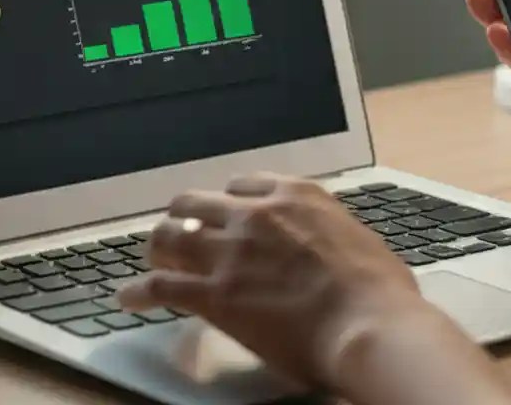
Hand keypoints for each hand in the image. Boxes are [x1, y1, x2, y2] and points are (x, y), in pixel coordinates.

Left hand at [118, 174, 510, 404]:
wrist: (370, 326)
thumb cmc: (381, 293)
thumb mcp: (359, 240)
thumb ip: (333, 233)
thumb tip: (337, 248)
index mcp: (296, 194)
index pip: (242, 184)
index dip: (229, 202)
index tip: (225, 215)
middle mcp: (256, 213)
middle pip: (197, 201)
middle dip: (185, 216)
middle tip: (181, 234)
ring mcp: (231, 251)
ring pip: (170, 235)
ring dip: (157, 248)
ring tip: (152, 261)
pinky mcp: (214, 293)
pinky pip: (160, 286)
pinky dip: (138, 292)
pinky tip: (129, 299)